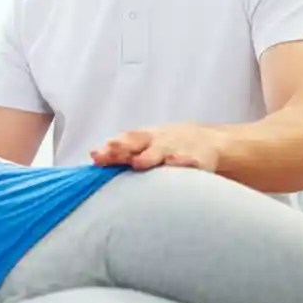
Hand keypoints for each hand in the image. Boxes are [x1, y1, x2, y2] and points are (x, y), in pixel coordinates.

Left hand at [90, 123, 223, 172]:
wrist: (209, 141)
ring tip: (138, 162)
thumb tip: (93, 155)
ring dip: (150, 156)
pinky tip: (174, 164)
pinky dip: (182, 163)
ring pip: (162, 152)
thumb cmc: (167, 145)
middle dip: (124, 147)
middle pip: (139, 143)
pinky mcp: (196, 160)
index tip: (96, 155)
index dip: (111, 147)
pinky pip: (189, 162)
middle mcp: (159, 142)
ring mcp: (177, 149)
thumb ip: (122, 150)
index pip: (125, 140)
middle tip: (111, 151)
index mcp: (145, 137)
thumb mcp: (146, 143)